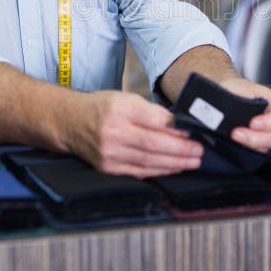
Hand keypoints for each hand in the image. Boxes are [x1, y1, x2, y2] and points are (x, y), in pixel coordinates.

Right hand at [65, 91, 203, 177]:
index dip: (177, 129)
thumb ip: (152, 112)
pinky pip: (140, 172)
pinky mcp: (108, 168)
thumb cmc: (103, 107)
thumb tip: (181, 126)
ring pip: (149, 161)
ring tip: (194, 161)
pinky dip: (160, 171)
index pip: (155, 120)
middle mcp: (113, 132)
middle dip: (181, 150)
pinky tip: (175, 168)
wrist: (71, 122)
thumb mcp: (126, 98)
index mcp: (120, 109)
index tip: (194, 132)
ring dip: (176, 163)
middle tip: (200, 151)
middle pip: (154, 144)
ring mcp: (110, 153)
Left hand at [217, 78, 270, 151]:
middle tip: (237, 133)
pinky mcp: (252, 145)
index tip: (253, 123)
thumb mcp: (242, 89)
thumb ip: (245, 103)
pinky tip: (233, 143)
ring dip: (249, 145)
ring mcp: (263, 135)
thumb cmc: (235, 88)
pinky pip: (253, 153)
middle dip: (256, 138)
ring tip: (233, 137)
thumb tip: (236, 115)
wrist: (222, 93)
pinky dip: (244, 149)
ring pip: (264, 147)